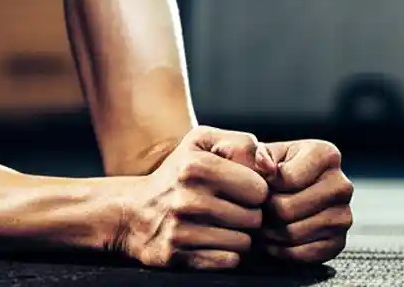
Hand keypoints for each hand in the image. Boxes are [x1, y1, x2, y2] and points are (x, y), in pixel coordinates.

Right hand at [119, 126, 275, 270]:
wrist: (132, 211)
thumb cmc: (177, 175)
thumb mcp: (201, 143)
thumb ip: (242, 144)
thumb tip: (271, 167)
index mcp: (195, 165)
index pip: (259, 188)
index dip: (254, 190)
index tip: (238, 189)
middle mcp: (187, 197)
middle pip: (254, 217)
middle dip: (247, 215)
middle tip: (228, 208)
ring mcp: (180, 229)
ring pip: (244, 242)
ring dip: (237, 235)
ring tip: (218, 224)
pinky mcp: (177, 255)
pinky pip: (228, 260)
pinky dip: (224, 253)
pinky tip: (209, 241)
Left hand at [256, 139, 353, 263]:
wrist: (281, 194)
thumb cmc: (268, 170)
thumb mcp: (260, 153)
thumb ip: (260, 155)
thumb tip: (267, 167)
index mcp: (326, 154)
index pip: (286, 178)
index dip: (264, 185)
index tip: (259, 184)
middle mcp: (341, 184)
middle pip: (287, 209)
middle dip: (264, 211)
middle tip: (255, 209)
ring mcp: (343, 216)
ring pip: (292, 232)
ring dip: (269, 232)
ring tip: (261, 222)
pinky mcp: (338, 242)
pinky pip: (302, 253)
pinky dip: (280, 250)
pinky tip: (273, 238)